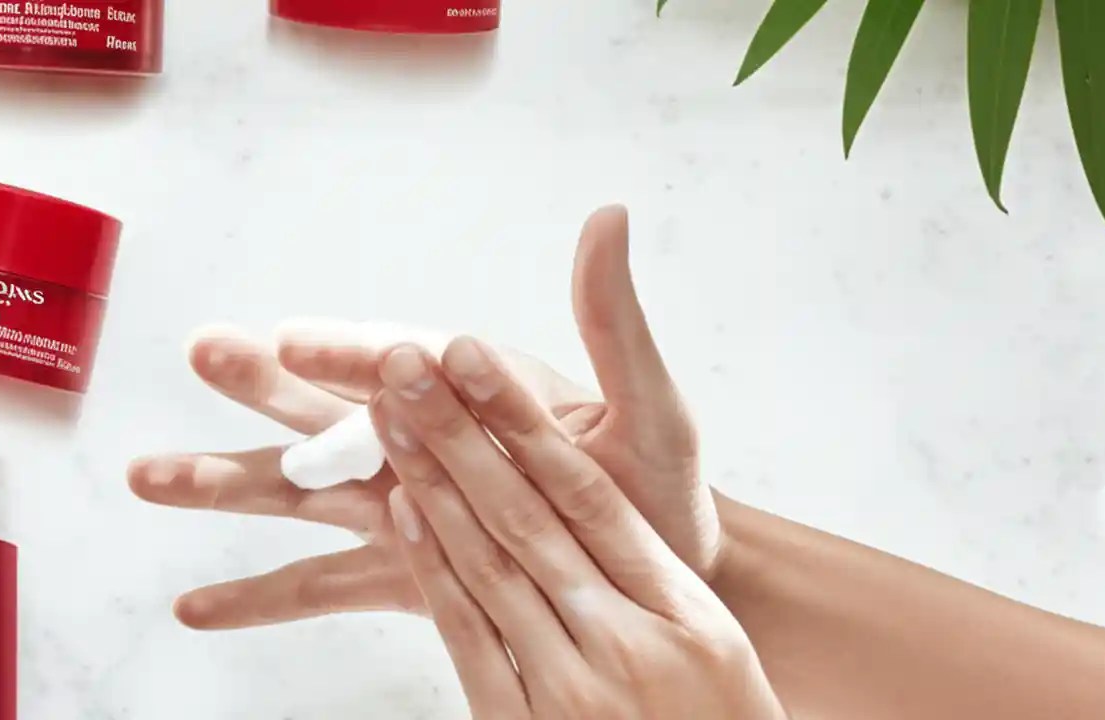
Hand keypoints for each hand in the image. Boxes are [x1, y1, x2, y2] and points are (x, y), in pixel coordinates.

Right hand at [127, 206, 721, 628]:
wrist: (660, 583)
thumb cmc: (658, 493)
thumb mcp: (649, 408)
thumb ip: (613, 323)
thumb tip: (608, 220)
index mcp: (477, 395)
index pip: (403, 363)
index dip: (348, 351)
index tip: (294, 341)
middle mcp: (429, 444)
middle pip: (330, 410)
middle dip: (264, 386)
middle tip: (201, 354)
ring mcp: (409, 508)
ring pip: (304, 494)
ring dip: (227, 483)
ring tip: (151, 479)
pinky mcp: (407, 574)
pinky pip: (324, 585)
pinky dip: (261, 596)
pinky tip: (201, 603)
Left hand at [374, 338, 783, 718]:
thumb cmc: (712, 717)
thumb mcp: (709, 639)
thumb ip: (645, 567)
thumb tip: (580, 492)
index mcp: (679, 606)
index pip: (587, 492)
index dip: (523, 419)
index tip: (475, 358)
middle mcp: (624, 641)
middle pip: (526, 515)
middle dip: (460, 432)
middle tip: (408, 366)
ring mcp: (569, 689)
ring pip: (489, 567)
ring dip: (432, 483)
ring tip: (392, 414)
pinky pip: (469, 637)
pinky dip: (435, 569)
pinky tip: (405, 509)